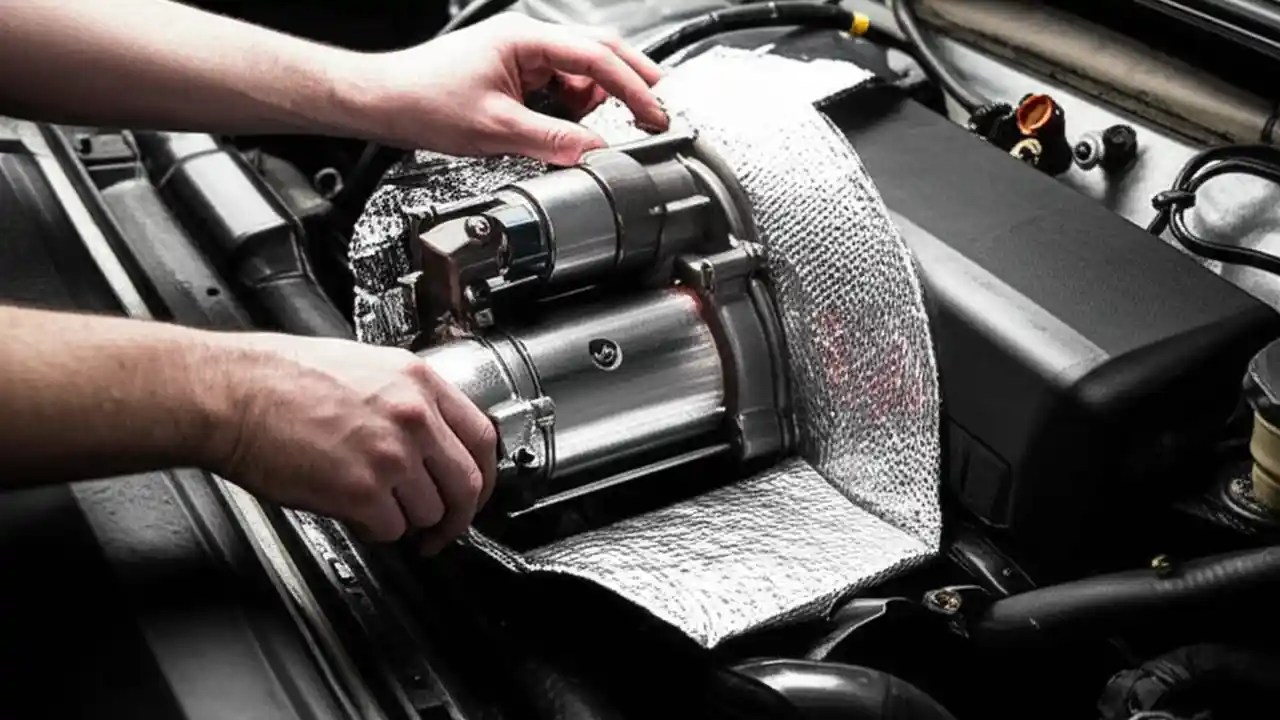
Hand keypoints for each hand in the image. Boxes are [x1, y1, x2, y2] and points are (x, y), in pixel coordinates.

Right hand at [209, 332, 496, 553]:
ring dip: (408, 521)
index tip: (475, 493)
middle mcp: (414, 417)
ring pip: (428, 512)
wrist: (233, 393)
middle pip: (467, 484)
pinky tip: (357, 515)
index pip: (483, 437)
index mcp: (420, 382)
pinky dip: (377, 531)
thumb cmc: (281, 378)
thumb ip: (408, 400)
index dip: (484, 476)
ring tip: (379, 510)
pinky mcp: (361, 491)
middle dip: (457, 516)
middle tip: (443, 530)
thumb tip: (433, 438)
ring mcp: (391, 455)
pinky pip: (391, 529)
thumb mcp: (366, 367)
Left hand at [349, 13, 668, 164]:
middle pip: (600, 54)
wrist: (385, 102)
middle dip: (634, 83)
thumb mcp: (495, 129)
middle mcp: (529, 41)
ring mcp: (524, 58)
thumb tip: (594, 153)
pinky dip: (581, 110)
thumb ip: (552, 141)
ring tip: (626, 128)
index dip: (633, 87)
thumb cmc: (424, 100)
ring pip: (583, 74)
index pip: (597, 58)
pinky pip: (563, 90)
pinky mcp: (518, 78)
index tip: (655, 114)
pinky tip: (586, 131)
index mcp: (526, 39)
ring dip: (606, 100)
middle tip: (661, 112)